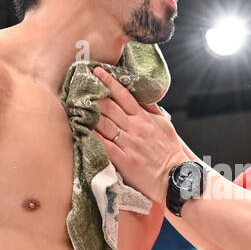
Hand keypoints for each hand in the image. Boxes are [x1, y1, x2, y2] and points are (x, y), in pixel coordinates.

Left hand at [91, 67, 187, 202]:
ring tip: (75, 104)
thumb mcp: (165, 124)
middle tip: (80, 86)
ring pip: (103, 124)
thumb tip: (141, 95)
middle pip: (109, 107)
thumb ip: (151, 109)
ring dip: (88, 113)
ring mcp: (128, 144)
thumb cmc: (169, 151)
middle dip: (93, 96)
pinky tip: (80, 128)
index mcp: (144, 118)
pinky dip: (91, 136)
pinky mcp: (123, 160)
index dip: (109, 82)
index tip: (97, 72)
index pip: (124, 95)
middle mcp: (135, 128)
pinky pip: (103, 144)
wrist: (175, 176)